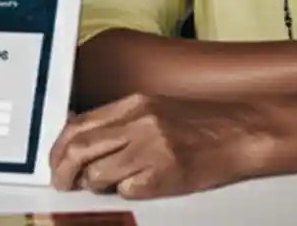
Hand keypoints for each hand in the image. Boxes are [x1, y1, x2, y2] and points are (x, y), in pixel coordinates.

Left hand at [49, 93, 270, 198]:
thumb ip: (119, 120)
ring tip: (106, 184)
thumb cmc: (201, 124)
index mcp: (134, 104)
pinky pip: (127, 190)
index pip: (79, 125)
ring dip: (94, 184)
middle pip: (80, 148)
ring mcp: (151, 150)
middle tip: (63, 182)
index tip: (56, 160)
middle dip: (63, 170)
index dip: (59, 147)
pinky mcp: (164, 176)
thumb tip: (82, 136)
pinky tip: (138, 185)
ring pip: (98, 174)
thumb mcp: (155, 109)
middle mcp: (139, 123)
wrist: (241, 133)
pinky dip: (125, 192)